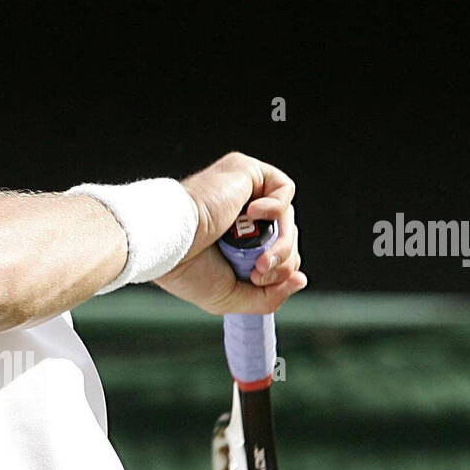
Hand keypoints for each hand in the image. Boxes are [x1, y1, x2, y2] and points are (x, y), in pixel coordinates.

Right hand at [155, 151, 305, 314]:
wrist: (169, 244)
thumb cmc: (186, 270)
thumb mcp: (230, 296)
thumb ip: (267, 296)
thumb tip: (300, 280)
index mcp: (234, 240)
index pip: (276, 252)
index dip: (280, 270)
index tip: (260, 280)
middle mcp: (240, 215)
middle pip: (286, 237)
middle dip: (282, 261)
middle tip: (258, 272)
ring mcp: (244, 192)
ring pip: (288, 220)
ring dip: (281, 245)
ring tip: (259, 258)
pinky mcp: (247, 173)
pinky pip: (284, 189)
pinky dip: (277, 207)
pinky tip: (252, 215)